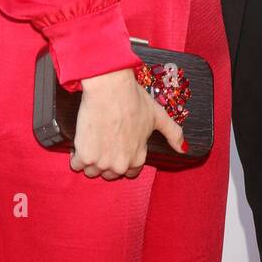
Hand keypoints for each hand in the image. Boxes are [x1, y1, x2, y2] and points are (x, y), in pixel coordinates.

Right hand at [70, 68, 185, 179]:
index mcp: (138, 158)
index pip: (130, 172)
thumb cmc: (134, 99)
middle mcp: (121, 164)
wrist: (110, 88)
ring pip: (92, 170)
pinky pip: (76, 165)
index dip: (124, 158)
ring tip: (95, 139)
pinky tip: (83, 141)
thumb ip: (173, 133)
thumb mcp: (158, 115)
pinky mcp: (85, 156)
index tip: (119, 146)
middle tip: (106, 140)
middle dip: (107, 160)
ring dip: (92, 159)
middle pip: (110, 173)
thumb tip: (184, 149)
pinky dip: (77, 155)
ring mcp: (102, 162)